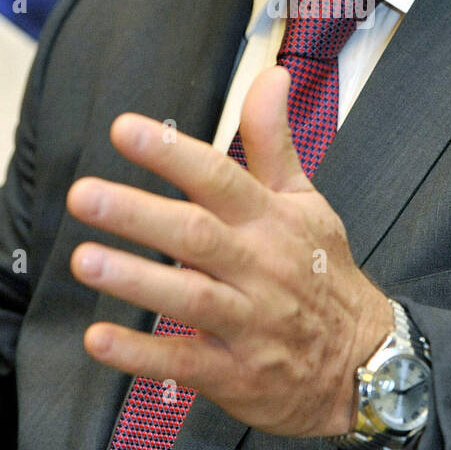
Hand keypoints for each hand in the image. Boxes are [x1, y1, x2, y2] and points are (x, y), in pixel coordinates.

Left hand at [66, 66, 393, 437]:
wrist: (367, 363)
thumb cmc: (323, 274)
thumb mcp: (307, 203)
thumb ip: (273, 142)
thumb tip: (271, 76)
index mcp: (271, 221)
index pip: (220, 177)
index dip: (172, 153)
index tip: (124, 129)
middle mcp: (260, 268)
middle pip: (196, 236)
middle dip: (138, 214)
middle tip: (83, 194)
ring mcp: (249, 323)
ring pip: (189, 298)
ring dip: (135, 280)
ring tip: (84, 260)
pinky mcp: (235, 373)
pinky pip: (184, 363)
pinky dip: (140, 354)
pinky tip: (98, 339)